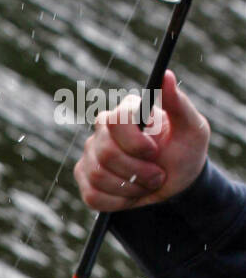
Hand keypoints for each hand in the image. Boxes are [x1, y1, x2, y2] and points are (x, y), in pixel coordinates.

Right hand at [73, 70, 210, 212]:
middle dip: (136, 172)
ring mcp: (91, 155)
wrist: (176, 185)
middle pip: (106, 153)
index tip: (154, 152)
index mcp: (127, 112)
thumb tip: (166, 75)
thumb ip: (179, 103)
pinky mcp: (85, 179)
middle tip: (156, 175)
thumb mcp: (191, 128)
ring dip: (128, 188)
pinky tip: (130, 196)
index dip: (135, 143)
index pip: (115, 120)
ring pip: (98, 176)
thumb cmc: (185, 153)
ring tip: (146, 185)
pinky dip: (116, 202)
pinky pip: (91, 196)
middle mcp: (103, 130)